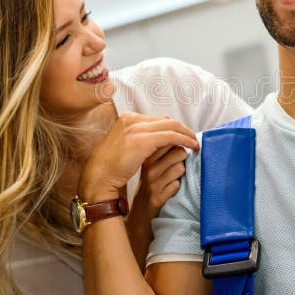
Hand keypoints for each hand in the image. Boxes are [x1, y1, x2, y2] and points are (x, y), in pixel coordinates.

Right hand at [79, 113, 198, 200]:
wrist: (99, 176)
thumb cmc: (113, 164)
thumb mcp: (129, 144)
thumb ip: (144, 132)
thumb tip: (167, 118)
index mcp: (128, 118)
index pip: (159, 120)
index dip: (174, 127)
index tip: (184, 134)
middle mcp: (132, 121)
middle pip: (167, 121)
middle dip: (183, 129)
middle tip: (194, 137)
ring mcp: (136, 130)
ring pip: (171, 127)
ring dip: (186, 136)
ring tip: (195, 144)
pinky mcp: (143, 141)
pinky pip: (171, 136)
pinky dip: (184, 139)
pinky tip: (191, 146)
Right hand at [132, 145, 187, 220]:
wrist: (139, 213)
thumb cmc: (151, 185)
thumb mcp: (152, 166)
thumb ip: (165, 153)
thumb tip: (185, 140)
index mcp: (148, 157)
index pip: (171, 140)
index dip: (181, 144)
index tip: (181, 150)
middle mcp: (149, 167)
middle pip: (179, 152)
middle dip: (183, 160)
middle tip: (176, 167)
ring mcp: (152, 182)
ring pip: (181, 168)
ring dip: (181, 175)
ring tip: (172, 180)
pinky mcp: (157, 197)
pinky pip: (177, 185)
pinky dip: (177, 188)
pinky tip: (169, 191)